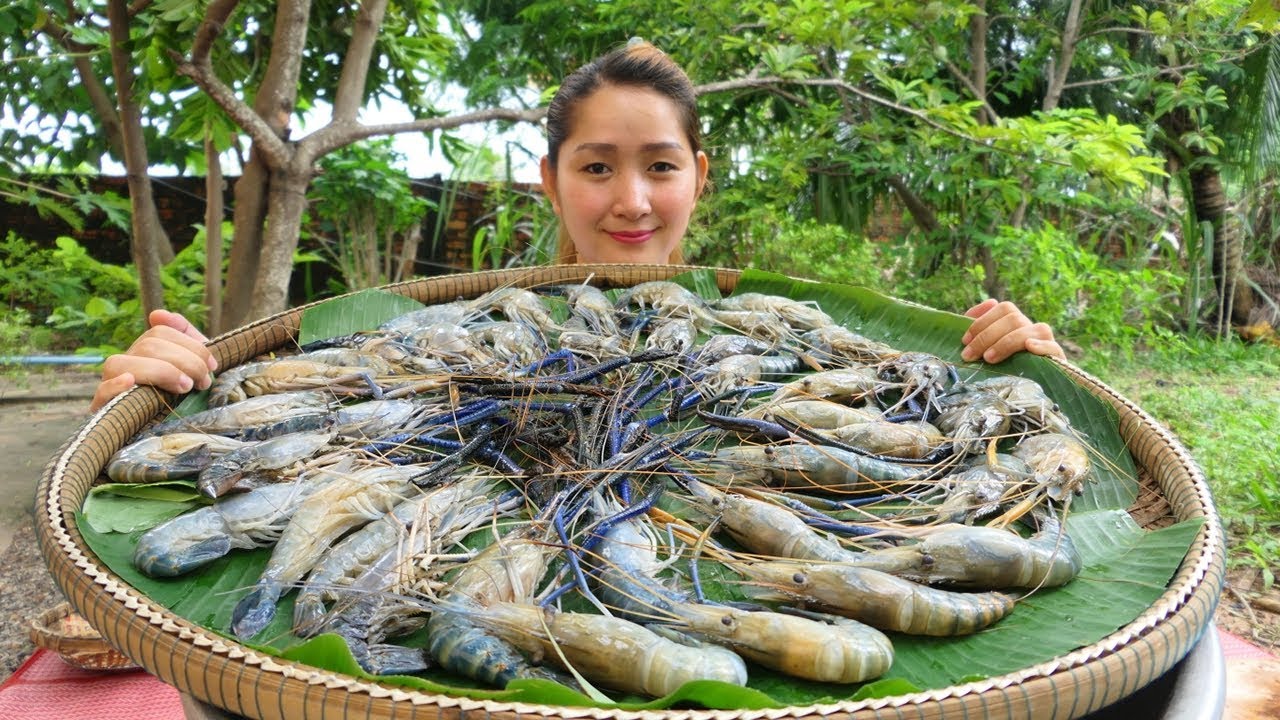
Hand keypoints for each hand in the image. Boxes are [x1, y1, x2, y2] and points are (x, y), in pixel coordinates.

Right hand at [90, 310, 217, 411]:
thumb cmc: (179, 403)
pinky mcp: (103, 410)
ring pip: (120, 363)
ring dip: (159, 371)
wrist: (159, 442)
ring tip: (185, 388)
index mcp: (145, 353)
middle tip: (204, 382)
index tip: (212, 365)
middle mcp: (125, 364)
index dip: (190, 344)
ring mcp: (111, 386)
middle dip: (185, 361)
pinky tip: (133, 383)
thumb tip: (159, 314)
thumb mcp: (190, 371)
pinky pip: (101, 392)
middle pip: (148, 345)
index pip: (160, 332)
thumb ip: (186, 340)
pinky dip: (117, 385)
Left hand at [960, 299, 1063, 363]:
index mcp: (1017, 324)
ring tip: (989, 358)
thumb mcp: (988, 352)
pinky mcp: (1057, 359)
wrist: (1034, 396)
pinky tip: (1029, 347)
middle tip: (969, 355)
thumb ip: (979, 333)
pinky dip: (1041, 345)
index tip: (965, 340)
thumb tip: (968, 315)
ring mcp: (1047, 342)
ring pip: (1033, 330)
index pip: (1003, 308)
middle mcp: (1032, 329)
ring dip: (1007, 342)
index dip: (982, 321)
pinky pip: (1053, 347)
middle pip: (1014, 318)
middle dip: (987, 335)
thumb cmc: (1006, 371)